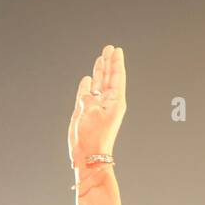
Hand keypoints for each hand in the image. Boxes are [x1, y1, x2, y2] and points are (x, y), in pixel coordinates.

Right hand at [68, 44, 126, 166]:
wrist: (87, 155)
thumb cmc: (93, 137)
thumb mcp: (90, 112)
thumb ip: (87, 95)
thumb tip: (87, 83)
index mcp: (115, 101)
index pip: (117, 76)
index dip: (116, 62)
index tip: (116, 50)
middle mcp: (107, 102)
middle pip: (109, 77)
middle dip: (108, 62)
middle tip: (109, 49)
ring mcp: (97, 106)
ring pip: (98, 83)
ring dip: (99, 71)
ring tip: (101, 58)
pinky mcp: (87, 112)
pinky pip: (87, 93)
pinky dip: (88, 85)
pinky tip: (89, 78)